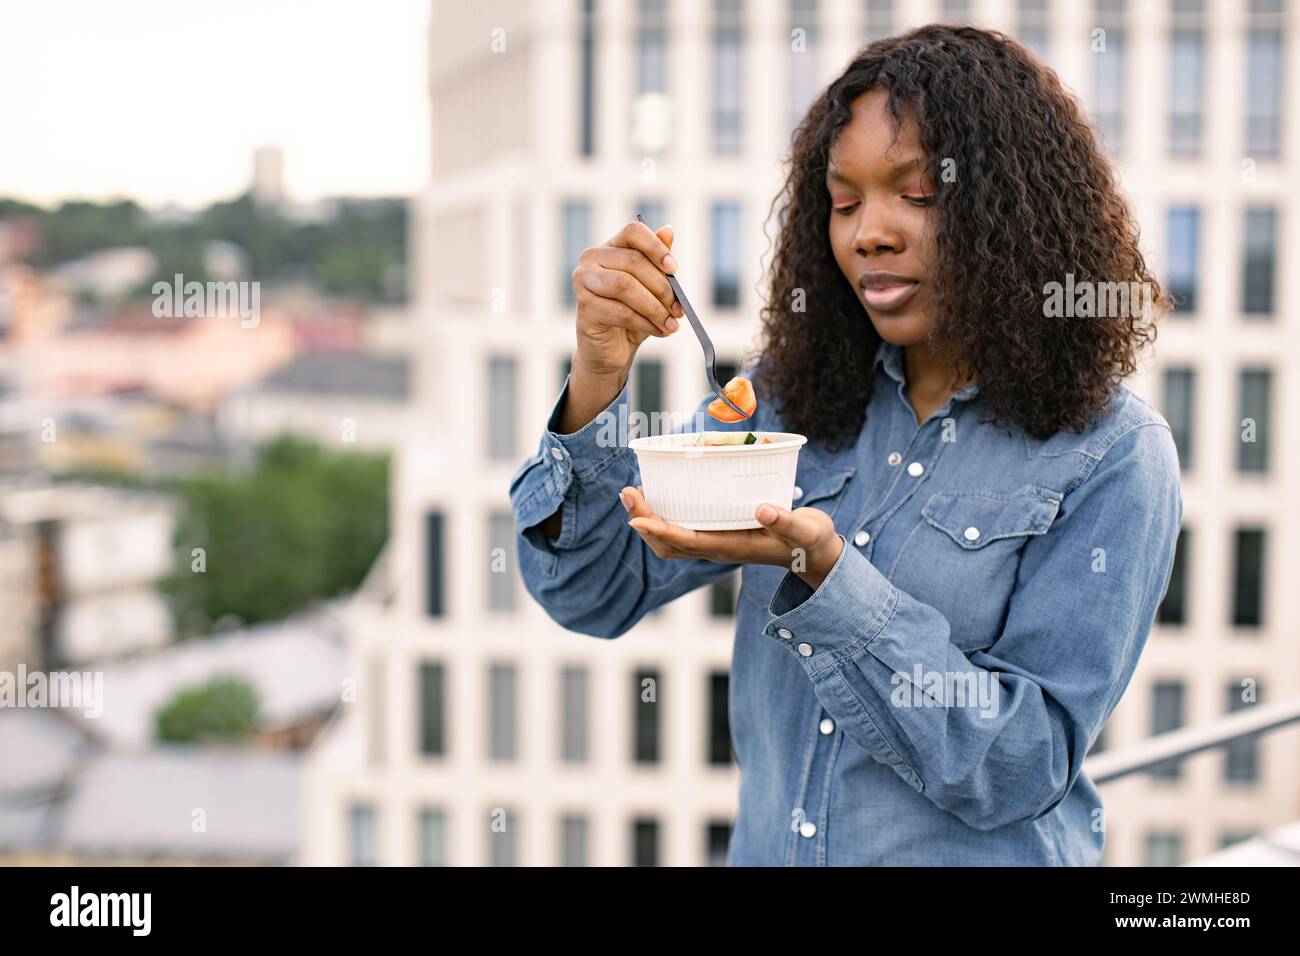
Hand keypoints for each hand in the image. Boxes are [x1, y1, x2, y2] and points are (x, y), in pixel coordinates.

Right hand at [570, 220, 684, 379]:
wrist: (611, 350)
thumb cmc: (632, 315)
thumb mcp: (650, 288)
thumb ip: (658, 261)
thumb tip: (668, 230)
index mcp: (609, 247)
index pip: (633, 232)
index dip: (655, 247)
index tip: (674, 268)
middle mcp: (591, 259)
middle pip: (633, 261)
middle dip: (662, 287)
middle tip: (680, 309)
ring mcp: (583, 282)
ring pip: (626, 286)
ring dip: (655, 308)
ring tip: (672, 324)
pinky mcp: (584, 308)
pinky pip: (621, 312)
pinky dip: (646, 323)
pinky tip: (659, 331)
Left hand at [619, 485, 845, 589]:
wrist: (814, 554)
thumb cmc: (809, 541)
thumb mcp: (804, 530)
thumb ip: (785, 520)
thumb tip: (762, 509)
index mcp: (733, 548)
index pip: (687, 542)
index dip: (659, 531)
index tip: (635, 517)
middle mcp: (717, 548)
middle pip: (668, 544)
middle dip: (643, 522)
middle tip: (627, 492)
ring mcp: (716, 543)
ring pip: (670, 540)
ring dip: (648, 520)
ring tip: (634, 493)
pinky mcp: (719, 534)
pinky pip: (682, 530)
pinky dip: (663, 516)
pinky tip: (660, 495)